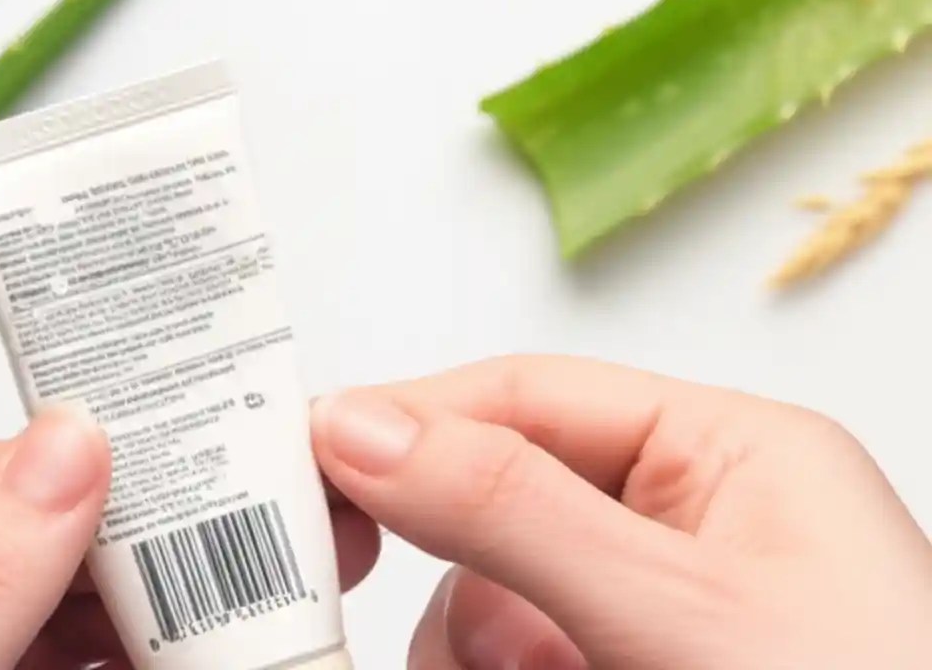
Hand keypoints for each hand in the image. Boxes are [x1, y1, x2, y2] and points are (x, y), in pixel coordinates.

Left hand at [0, 408, 379, 668]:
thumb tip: (61, 452)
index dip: (59, 464)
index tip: (165, 455)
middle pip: (33, 548)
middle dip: (143, 537)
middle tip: (248, 516)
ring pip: (82, 619)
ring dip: (174, 601)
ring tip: (261, 579)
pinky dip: (171, 658)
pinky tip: (228, 643)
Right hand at [311, 355, 931, 669]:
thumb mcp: (674, 607)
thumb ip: (513, 509)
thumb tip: (365, 429)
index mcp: (727, 454)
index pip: (528, 395)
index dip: (412, 418)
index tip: (312, 454)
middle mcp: (690, 523)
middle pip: (499, 494)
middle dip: (439, 552)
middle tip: (344, 569)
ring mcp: (658, 613)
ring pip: (493, 596)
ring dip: (470, 647)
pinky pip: (516, 657)